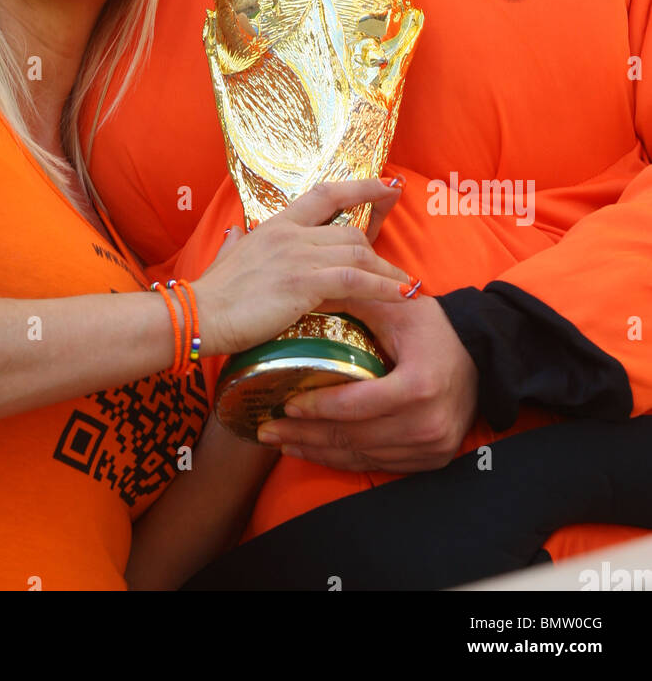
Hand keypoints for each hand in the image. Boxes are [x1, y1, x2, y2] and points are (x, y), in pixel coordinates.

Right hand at [194, 180, 409, 358]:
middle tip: (397, 266)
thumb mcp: (226, 257)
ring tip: (406, 287)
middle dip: (379, 248)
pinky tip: (402, 296)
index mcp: (276, 225)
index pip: (326, 194)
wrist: (199, 314)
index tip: (388, 185)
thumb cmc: (212, 293)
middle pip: (351, 232)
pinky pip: (356, 281)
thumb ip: (237, 242)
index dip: (361, 188)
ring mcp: (298, 257)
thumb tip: (236, 232)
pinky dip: (384, 288)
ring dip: (388, 273)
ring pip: (358, 254)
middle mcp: (291, 234)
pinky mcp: (304, 283)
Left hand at [256, 294, 478, 473]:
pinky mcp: (432, 459)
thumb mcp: (397, 307)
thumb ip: (353, 298)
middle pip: (354, 437)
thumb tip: (305, 286)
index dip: (317, 408)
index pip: (356, 405)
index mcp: (418, 386)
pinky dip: (345, 460)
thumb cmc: (435, 328)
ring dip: (318, 451)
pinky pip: (380, 464)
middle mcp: (427, 424)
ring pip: (363, 456)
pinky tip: (315, 451)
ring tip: (281, 440)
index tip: (284, 402)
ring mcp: (432, 447)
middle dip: (305, 435)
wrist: (483, 356)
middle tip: (266, 429)